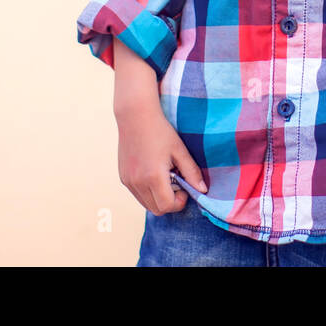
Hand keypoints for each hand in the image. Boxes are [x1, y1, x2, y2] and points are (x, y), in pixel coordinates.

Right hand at [116, 100, 207, 214]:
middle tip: (175, 182)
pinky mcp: (123, 178)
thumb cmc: (160, 131)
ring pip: (146, 204)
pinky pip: (138, 195)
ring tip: (164, 176)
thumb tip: (202, 191)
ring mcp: (128, 181)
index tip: (184, 187)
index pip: (167, 206)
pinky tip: (152, 173)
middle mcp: (138, 182)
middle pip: (157, 209)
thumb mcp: (180, 150)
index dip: (179, 201)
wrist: (135, 116)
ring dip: (158, 197)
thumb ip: (191, 172)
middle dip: (169, 201)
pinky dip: (148, 191)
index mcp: (153, 176)